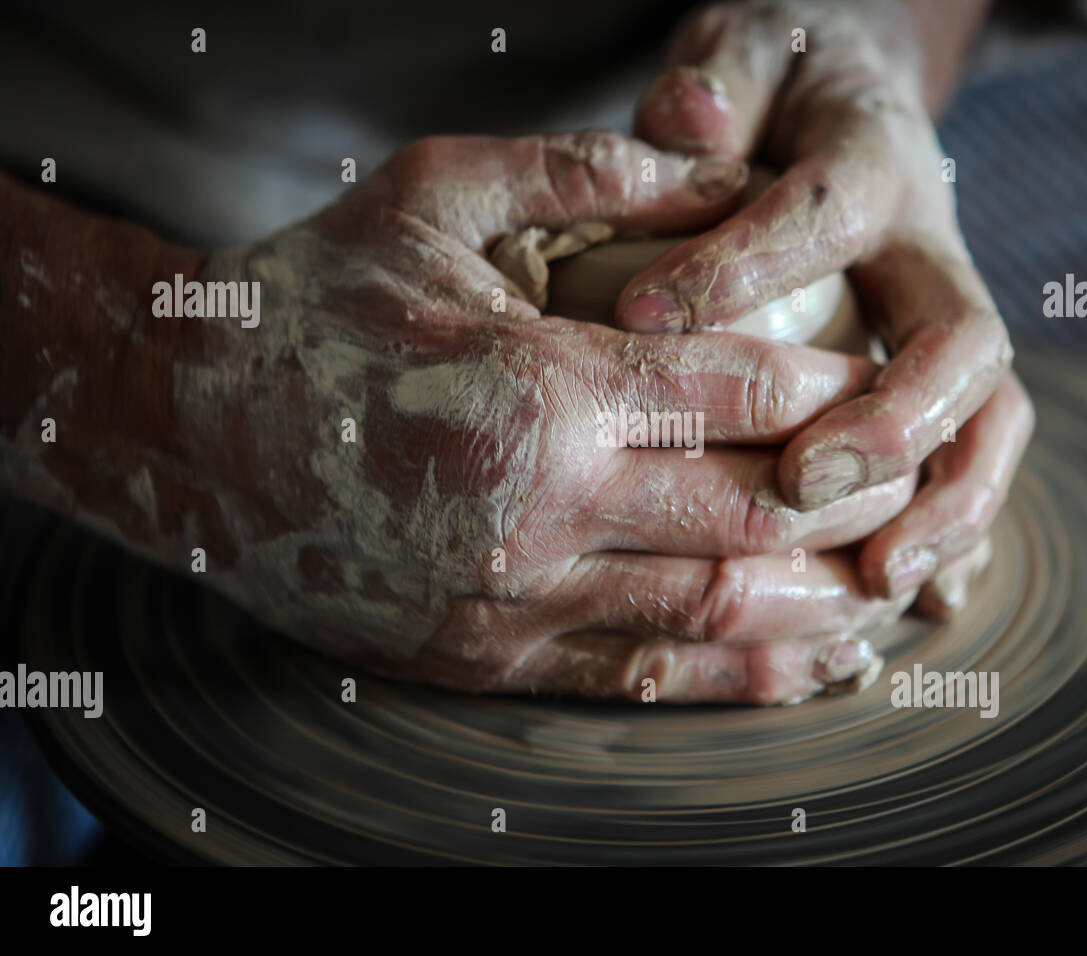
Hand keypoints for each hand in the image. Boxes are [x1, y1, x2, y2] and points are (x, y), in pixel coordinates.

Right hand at [170, 132, 923, 701]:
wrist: (179, 426)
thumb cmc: (310, 300)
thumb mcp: (429, 195)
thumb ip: (582, 174)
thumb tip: (715, 162)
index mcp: (539, 385)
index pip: (740, 391)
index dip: (831, 387)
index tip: (876, 379)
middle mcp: (540, 506)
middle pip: (753, 512)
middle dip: (849, 496)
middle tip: (904, 476)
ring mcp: (513, 596)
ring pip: (715, 611)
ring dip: (820, 599)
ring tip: (887, 581)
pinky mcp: (485, 656)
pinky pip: (641, 679)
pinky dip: (739, 676)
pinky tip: (808, 661)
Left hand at [617, 0, 1032, 612]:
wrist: (847, 97)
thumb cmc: (780, 79)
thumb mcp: (747, 50)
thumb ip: (721, 79)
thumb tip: (688, 117)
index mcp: (877, 163)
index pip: (829, 210)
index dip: (748, 262)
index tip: (645, 314)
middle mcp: (930, 253)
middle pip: (961, 342)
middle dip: (895, 421)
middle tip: (807, 485)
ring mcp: (944, 326)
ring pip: (989, 420)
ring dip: (946, 506)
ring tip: (876, 579)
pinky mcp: (941, 381)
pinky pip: (970, 459)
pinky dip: (955, 533)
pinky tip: (914, 600)